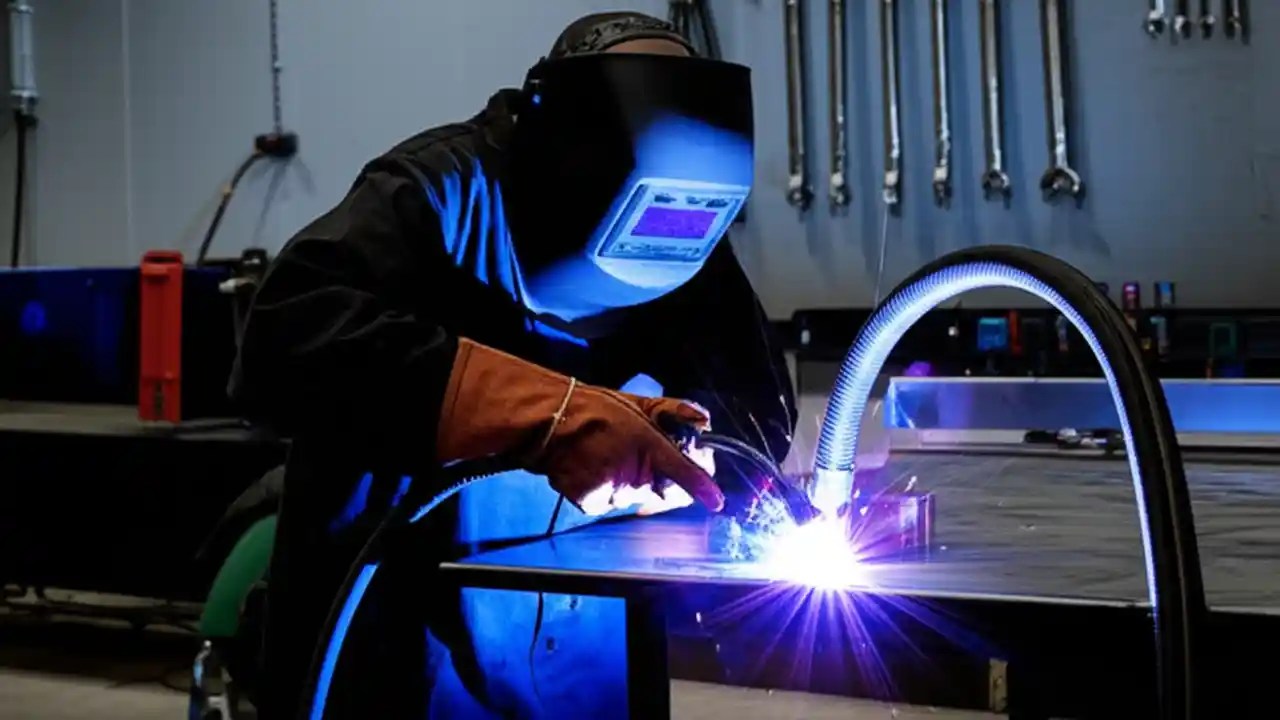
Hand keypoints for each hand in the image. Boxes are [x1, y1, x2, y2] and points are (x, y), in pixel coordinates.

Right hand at [535, 389, 722, 515]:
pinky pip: (608, 502)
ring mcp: (612, 490)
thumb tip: (702, 419)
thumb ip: (674, 410)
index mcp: (649, 445)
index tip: (715, 500)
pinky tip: (592, 469)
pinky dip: (604, 490)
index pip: (684, 473)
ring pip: (632, 497)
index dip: (702, 488)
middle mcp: (633, 473)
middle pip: (658, 490)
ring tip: (606, 457)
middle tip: (634, 454)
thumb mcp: (639, 403)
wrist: (551, 421)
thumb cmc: (593, 409)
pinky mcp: (592, 501)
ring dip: (626, 483)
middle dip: (654, 477)